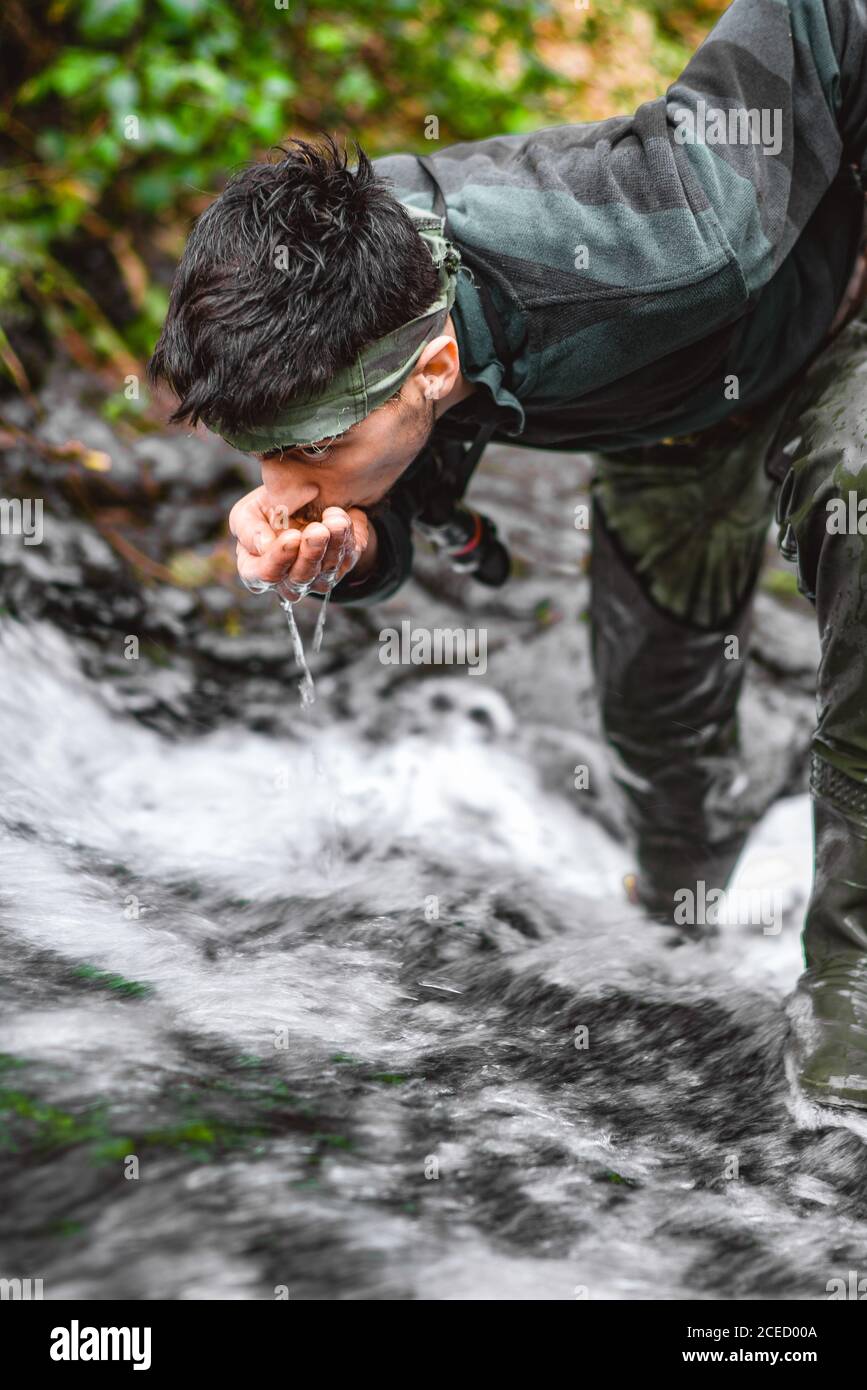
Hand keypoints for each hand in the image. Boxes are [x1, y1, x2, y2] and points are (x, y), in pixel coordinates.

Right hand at [229, 486, 373, 595]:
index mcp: (257, 570)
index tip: (292, 536)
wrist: (301, 498)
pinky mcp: (341, 568)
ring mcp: (316, 580)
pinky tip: (344, 518)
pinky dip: (348, 538)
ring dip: (333, 546)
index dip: (278, 559)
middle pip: (300, 579)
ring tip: (336, 521)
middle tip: (318, 531)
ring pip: (327, 573)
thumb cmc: (268, 509)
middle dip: (310, 554)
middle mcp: (287, 582)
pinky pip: (347, 559)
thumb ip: (249, 529)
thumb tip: (263, 546)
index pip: (265, 576)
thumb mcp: (249, 512)